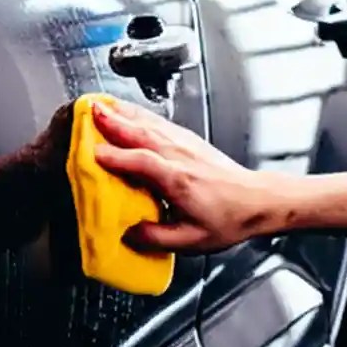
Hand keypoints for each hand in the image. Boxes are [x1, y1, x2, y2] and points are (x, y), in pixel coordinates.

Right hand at [91, 99, 281, 251]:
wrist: (256, 200)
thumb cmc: (227, 219)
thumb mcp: (192, 241)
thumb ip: (157, 238)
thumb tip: (128, 233)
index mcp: (180, 182)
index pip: (144, 163)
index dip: (118, 157)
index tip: (93, 153)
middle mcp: (181, 157)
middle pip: (143, 134)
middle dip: (114, 122)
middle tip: (90, 112)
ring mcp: (185, 145)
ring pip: (150, 123)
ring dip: (124, 112)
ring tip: (101, 104)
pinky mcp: (188, 140)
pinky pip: (159, 122)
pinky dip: (140, 113)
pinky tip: (127, 110)